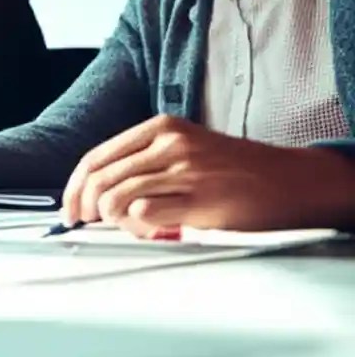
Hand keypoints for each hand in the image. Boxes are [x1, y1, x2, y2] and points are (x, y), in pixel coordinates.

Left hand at [62, 115, 354, 237]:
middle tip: (90, 223)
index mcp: (159, 128)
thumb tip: (94, 196)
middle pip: (99, 179)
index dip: (74, 187)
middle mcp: (168, 143)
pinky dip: (139, 227)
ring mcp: (183, 168)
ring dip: (114, 220)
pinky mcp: (197, 196)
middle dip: (86, 208)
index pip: (96, 157)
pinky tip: (155, 228)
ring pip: (115, 197)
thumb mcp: (183, 151)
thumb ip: (142, 165)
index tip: (70, 209)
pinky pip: (143, 214)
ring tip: (135, 225)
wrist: (286, 181)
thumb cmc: (231, 171)